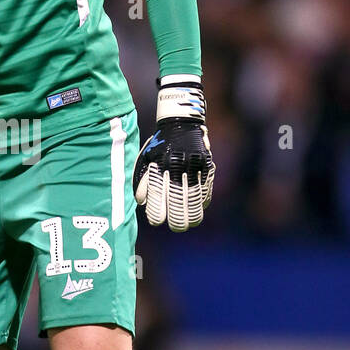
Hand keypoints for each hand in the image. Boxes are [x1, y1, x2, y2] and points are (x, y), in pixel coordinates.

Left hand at [133, 80, 214, 231]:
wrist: (181, 123)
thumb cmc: (159, 145)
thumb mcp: (147, 159)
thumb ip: (142, 180)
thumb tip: (142, 203)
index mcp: (160, 165)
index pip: (158, 198)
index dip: (157, 214)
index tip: (157, 222)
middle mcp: (177, 166)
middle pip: (178, 201)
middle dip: (177, 219)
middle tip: (176, 227)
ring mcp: (194, 166)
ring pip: (195, 197)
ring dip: (193, 214)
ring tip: (190, 224)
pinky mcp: (207, 164)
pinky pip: (206, 188)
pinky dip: (203, 201)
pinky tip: (199, 208)